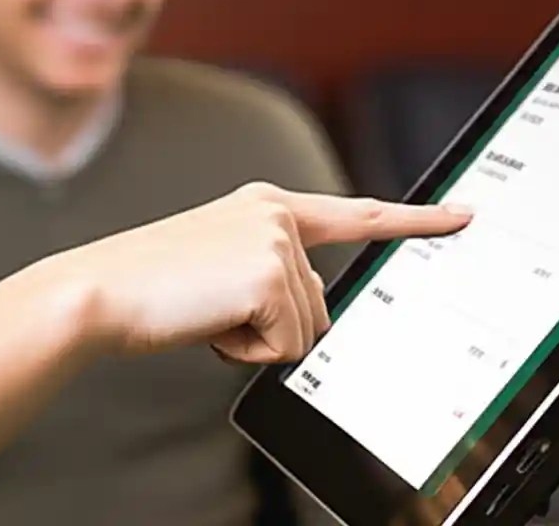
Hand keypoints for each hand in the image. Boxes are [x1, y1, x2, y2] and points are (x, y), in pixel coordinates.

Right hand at [45, 182, 471, 362]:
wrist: (96, 292)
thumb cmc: (155, 289)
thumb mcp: (224, 271)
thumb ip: (277, 277)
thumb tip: (316, 315)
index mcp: (268, 206)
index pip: (357, 215)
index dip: (415, 220)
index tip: (462, 215)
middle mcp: (278, 214)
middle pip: (321, 306)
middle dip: (276, 328)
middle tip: (213, 310)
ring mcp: (276, 241)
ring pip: (306, 331)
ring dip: (258, 341)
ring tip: (205, 313)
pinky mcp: (268, 275)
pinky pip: (287, 345)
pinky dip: (248, 352)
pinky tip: (209, 324)